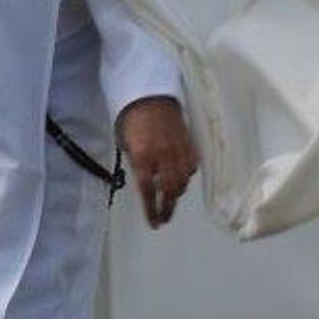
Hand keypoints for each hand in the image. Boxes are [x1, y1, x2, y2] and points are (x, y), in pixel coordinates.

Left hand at [117, 96, 198, 228]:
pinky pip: (191, 167)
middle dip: (166, 209)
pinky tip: (181, 180)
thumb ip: (136, 165)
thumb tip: (146, 183)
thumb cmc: (132, 119)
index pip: (148, 191)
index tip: (153, 223)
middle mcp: (163, 156)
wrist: (151, 95)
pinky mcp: (189, 144)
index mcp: (143, 156)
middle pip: (169, 191)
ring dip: (176, 194)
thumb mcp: (126, 144)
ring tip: (170, 200)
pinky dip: (186, 177)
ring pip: (183, 181)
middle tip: (163, 219)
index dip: (151, 210)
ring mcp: (178, 150)